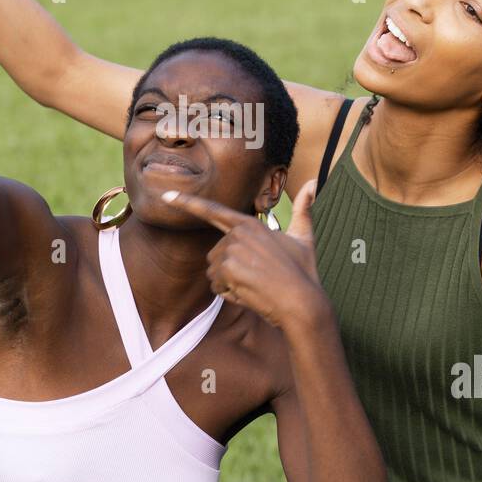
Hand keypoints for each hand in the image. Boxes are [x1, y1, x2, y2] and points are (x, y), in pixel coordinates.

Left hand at [160, 181, 329, 330]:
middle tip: (257, 277)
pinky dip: (230, 295)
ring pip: (214, 273)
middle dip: (229, 270)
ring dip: (229, 284)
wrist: (303, 302)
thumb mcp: (304, 237)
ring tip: (255, 285)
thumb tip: (315, 180)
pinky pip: (217, 287)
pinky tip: (250, 295)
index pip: (212, 211)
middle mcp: (237, 234)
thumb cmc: (304, 272)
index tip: (166, 196)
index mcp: (250, 224)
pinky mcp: (228, 269)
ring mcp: (232, 251)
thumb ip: (304, 208)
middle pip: (215, 255)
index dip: (187, 202)